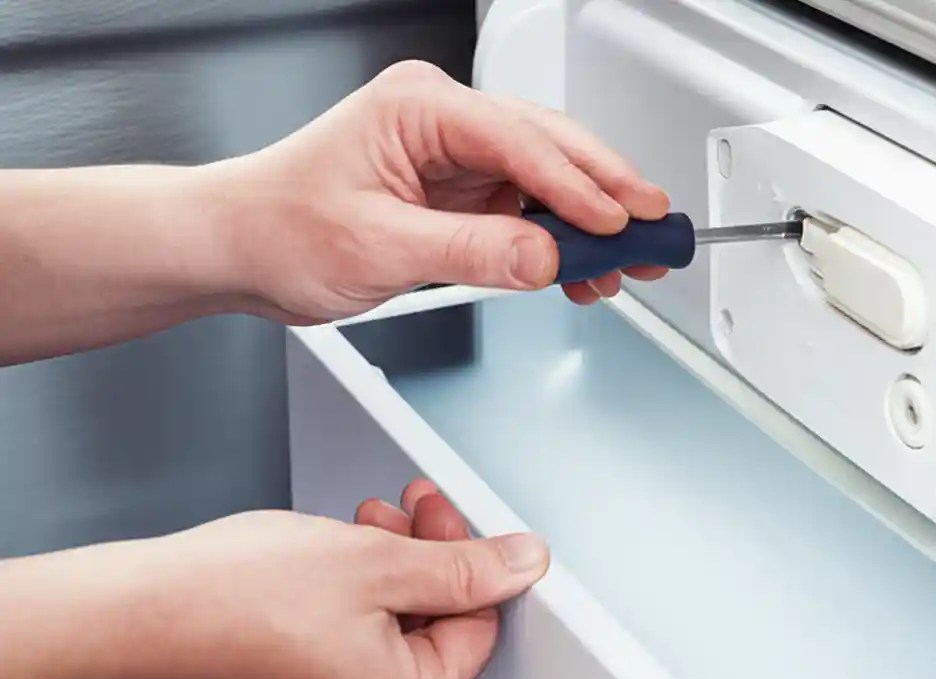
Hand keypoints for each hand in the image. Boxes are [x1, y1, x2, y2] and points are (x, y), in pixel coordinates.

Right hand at [0, 484, 548, 678]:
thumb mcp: (375, 561)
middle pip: (434, 628)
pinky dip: (349, 593)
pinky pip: (349, 641)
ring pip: (390, 627)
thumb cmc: (228, 599)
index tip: (445, 512)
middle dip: (425, 556)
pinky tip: (329, 557)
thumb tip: (522, 564)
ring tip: (358, 526)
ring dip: (387, 566)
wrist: (130, 615)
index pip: (477, 626)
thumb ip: (461, 566)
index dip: (468, 557)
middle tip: (405, 510)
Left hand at [207, 60, 670, 322]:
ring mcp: (453, 157)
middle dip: (606, 193)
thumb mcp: (378, 246)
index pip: (520, 140)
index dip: (577, 185)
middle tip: (654, 231)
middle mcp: (442, 122)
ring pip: (544, 181)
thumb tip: (543, 255)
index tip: (618, 222)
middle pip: (548, 148)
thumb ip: (469, 250)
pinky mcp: (457, 192)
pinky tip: (579, 271)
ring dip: (588, 224)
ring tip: (628, 262)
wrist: (238, 248)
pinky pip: (523, 211)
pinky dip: (555, 243)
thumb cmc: (280, 228)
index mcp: (418, 108)